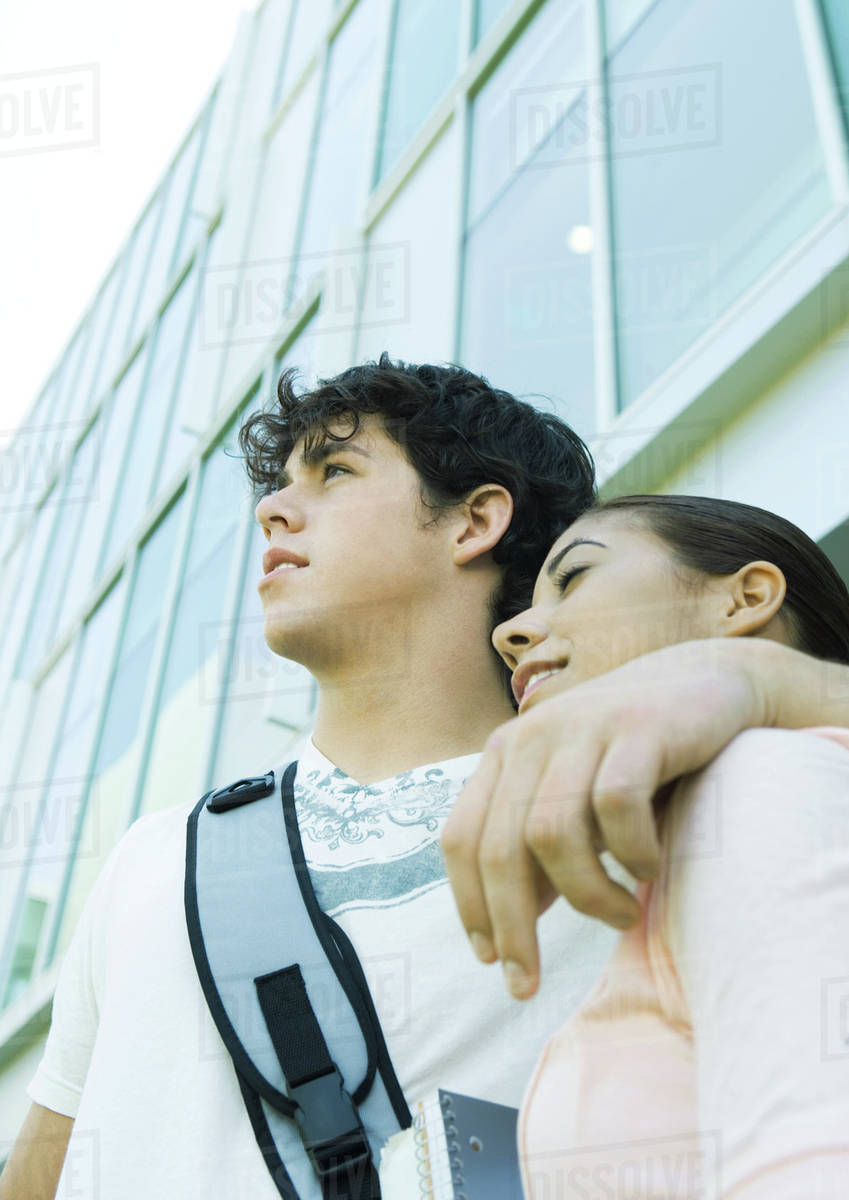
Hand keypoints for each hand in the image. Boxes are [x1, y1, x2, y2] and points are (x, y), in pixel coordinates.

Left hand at [441, 638, 771, 998]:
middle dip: (512, 927)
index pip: (461, 838)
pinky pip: (617, 806)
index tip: (490, 961)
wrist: (704, 683)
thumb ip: (537, 850)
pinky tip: (648, 869)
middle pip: (501, 847)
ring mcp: (582, 727)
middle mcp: (531, 736)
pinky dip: (631, 852)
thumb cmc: (631, 757)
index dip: (470, 905)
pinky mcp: (637, 727)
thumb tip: (507, 928)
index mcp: (505, 754)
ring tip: (622, 915)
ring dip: (586, 896)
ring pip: (553, 834)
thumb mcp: (572, 799)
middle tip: (530, 982)